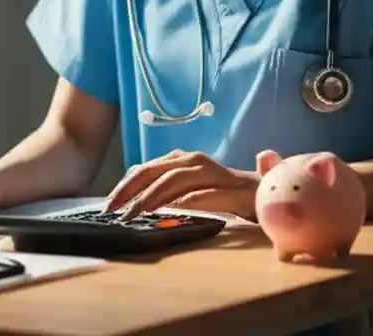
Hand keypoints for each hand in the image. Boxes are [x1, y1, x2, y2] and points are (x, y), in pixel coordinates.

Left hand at [102, 150, 259, 220]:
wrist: (265, 194)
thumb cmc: (221, 193)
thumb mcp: (188, 189)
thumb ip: (164, 190)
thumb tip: (132, 199)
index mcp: (182, 160)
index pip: (145, 169)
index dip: (124, 186)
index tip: (108, 205)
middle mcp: (195, 161)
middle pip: (156, 171)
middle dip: (132, 191)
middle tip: (115, 210)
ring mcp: (215, 173)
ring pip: (177, 180)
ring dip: (154, 196)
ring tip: (137, 212)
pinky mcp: (234, 190)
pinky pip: (207, 193)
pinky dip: (188, 200)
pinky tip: (173, 209)